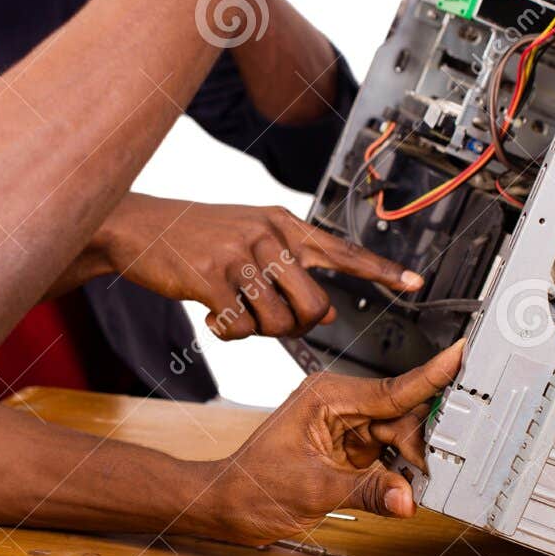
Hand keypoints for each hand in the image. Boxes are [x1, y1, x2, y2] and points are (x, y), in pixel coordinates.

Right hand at [99, 194, 421, 339]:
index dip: (381, 270)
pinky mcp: (211, 277)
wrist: (139, 225)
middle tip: (271, 318)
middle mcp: (268, 234)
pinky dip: (229, 332)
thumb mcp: (249, 239)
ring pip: (279, 320)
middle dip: (299, 324)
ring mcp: (239, 254)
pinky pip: (241, 327)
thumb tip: (329, 311)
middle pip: (314, 303)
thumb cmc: (195, 236)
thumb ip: (289, 269)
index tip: (415, 283)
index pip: (342, 250)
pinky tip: (213, 315)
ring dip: (258, 330)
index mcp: (282, 223)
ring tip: (236, 311)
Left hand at [197, 341, 462, 545]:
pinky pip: (386, 454)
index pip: (392, 387)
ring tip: (424, 483)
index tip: (461, 356)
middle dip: (422, 443)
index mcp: (326, 396)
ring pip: (397, 437)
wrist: (227, 505)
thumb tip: (407, 498)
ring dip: (412, 461)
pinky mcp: (346, 449)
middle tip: (443, 469)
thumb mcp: (314, 490)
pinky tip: (406, 486)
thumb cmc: (251, 485)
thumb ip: (367, 492)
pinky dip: (398, 471)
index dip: (432, 375)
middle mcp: (338, 405)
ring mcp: (343, 427)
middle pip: (401, 416)